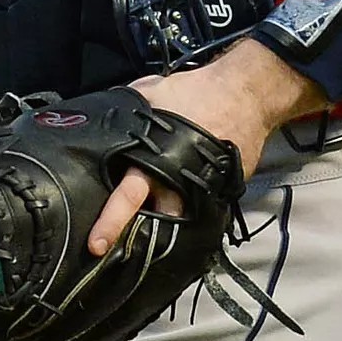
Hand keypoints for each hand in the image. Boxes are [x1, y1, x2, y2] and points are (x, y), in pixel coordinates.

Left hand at [86, 61, 279, 256]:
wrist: (245, 93)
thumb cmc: (193, 92)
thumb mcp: (148, 94)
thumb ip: (123, 112)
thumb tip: (96, 116)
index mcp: (154, 162)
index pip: (128, 197)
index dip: (111, 221)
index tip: (96, 245)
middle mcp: (178, 182)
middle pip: (157, 221)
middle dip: (141, 235)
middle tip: (121, 249)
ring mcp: (204, 189)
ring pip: (180, 219)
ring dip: (166, 224)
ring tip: (154, 232)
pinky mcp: (224, 189)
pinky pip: (202, 206)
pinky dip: (190, 206)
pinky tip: (181, 204)